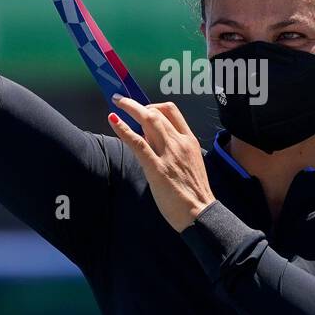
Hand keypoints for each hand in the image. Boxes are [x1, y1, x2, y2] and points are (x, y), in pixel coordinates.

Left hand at [108, 96, 215, 232]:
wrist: (201, 213)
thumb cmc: (194, 193)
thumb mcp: (190, 163)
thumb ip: (174, 149)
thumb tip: (152, 138)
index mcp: (189, 141)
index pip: (172, 111)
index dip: (153, 105)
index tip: (141, 106)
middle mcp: (180, 142)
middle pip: (158, 112)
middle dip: (137, 104)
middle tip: (122, 100)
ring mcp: (169, 154)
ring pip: (148, 120)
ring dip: (129, 108)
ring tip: (116, 103)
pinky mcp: (157, 168)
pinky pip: (138, 143)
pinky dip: (123, 129)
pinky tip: (113, 121)